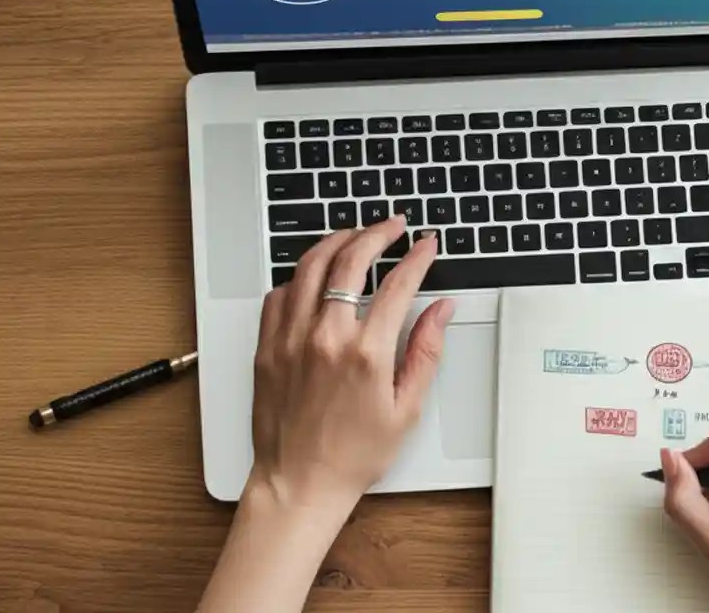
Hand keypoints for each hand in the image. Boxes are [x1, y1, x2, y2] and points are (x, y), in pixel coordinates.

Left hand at [249, 216, 454, 511]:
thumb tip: (441, 310)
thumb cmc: (353, 455)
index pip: (397, 284)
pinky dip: (300, 276)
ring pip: (309, 267)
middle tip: (392, 225)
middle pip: (350, 260)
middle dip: (376, 233)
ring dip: (336, 242)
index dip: (416, 257)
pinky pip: (279, 293)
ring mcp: (290, 339)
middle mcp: (325, 338)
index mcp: (366, 354)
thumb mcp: (407, 407)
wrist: (298, 484)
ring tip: (354, 235)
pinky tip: (315, 275)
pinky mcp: (266, 347)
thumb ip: (426, 351)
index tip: (426, 245)